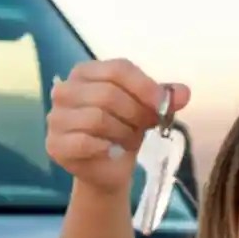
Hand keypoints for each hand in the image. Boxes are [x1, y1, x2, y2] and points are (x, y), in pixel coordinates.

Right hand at [46, 59, 190, 193]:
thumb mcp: (147, 109)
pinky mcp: (54, 144)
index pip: (117, 69)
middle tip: (144, 127)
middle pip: (107, 94)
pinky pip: (83, 142)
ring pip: (97, 118)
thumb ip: (163, 98)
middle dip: (135, 114)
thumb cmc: (124, 129)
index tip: (164, 105)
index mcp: (86, 72)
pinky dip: (105, 148)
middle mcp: (65, 90)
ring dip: (122, 133)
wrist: (109, 168)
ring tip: (127, 140)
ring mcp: (56, 117)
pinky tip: (111, 151)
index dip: (144, 86)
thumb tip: (184, 93)